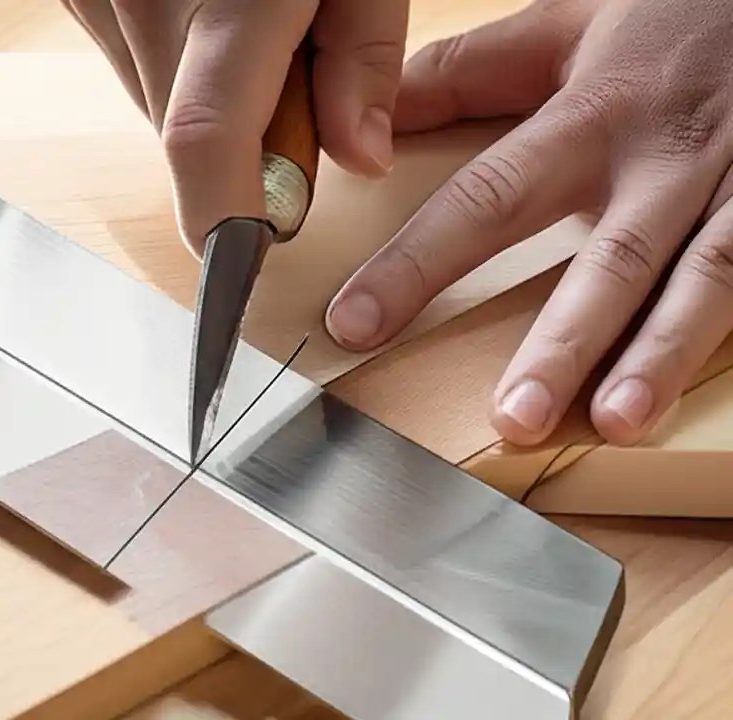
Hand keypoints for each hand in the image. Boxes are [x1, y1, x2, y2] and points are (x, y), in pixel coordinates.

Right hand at [62, 0, 410, 255]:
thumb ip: (364, 58)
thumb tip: (357, 157)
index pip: (207, 139)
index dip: (222, 219)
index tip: (243, 264)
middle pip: (185, 138)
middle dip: (244, 153)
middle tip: (296, 94)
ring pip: (158, 106)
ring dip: (210, 105)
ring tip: (249, 31)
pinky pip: (138, 67)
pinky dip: (180, 67)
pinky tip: (208, 14)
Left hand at [326, 0, 732, 446]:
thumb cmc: (672, 16)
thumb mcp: (565, 25)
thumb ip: (467, 73)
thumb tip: (372, 117)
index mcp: (595, 112)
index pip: (488, 197)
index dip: (418, 263)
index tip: (354, 323)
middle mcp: (666, 157)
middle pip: (612, 257)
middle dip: (563, 342)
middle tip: (510, 417)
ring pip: (703, 278)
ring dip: (658, 355)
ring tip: (614, 423)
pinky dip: (718, 340)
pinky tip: (682, 398)